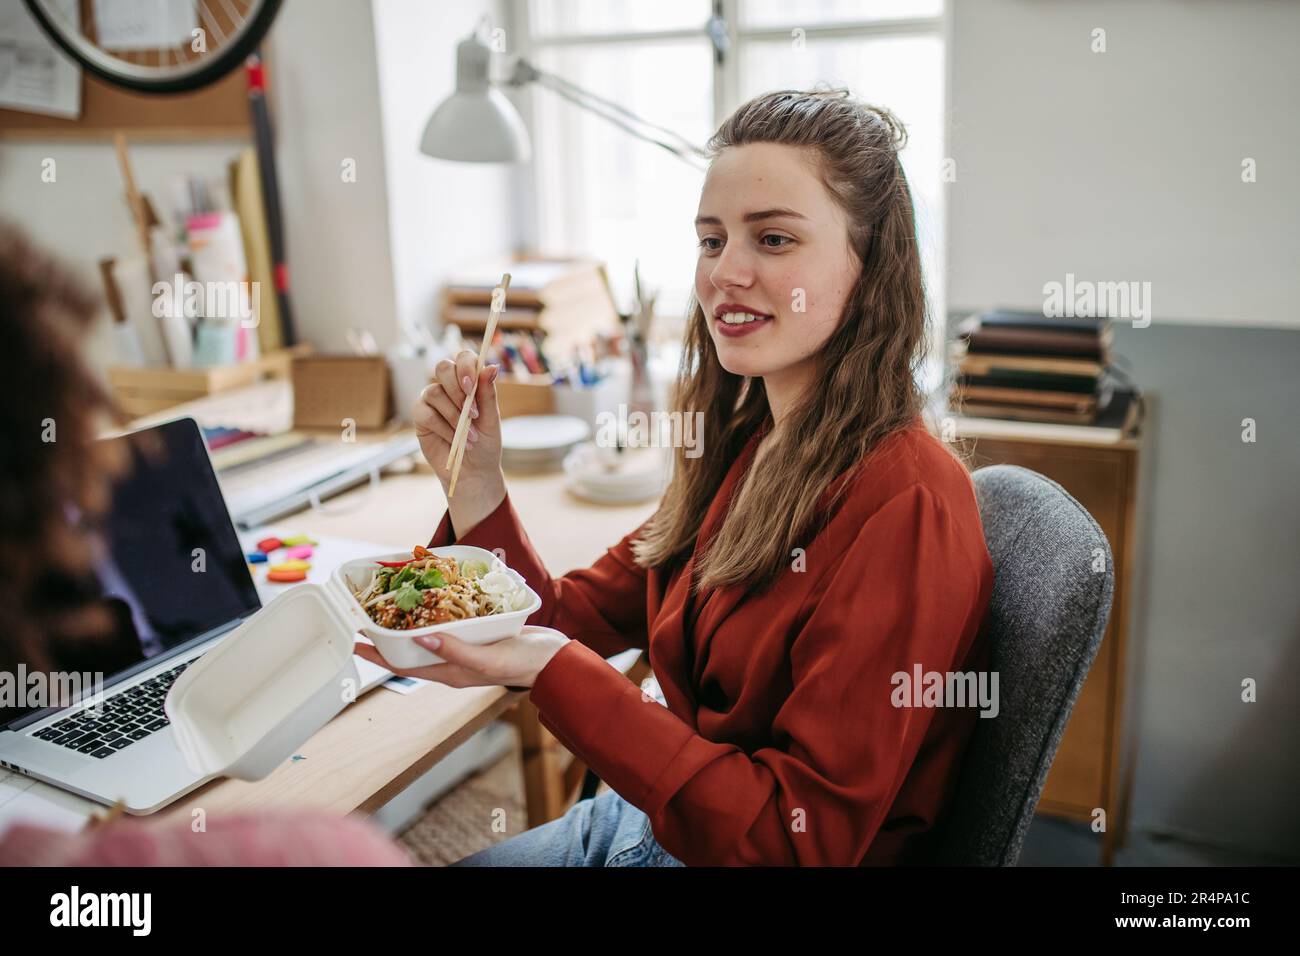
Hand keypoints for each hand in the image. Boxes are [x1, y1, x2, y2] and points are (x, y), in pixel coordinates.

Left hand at [353, 625, 569, 688]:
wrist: (555, 658)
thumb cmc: (524, 662)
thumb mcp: (488, 658)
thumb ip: (456, 649)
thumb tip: (420, 637)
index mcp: (450, 673)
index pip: (402, 666)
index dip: (377, 655)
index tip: (355, 640)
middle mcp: (453, 662)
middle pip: (410, 651)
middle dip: (387, 637)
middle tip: (368, 617)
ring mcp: (466, 650)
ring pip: (429, 636)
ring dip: (409, 623)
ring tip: (393, 605)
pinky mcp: (479, 637)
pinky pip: (449, 625)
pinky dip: (436, 612)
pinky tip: (434, 598)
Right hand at [414, 350, 504, 499]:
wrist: (474, 471)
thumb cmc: (485, 443)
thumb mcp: (492, 419)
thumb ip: (488, 393)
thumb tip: (492, 366)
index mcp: (468, 382)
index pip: (463, 358)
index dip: (466, 366)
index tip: (472, 385)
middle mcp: (448, 387)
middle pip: (443, 367)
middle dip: (457, 388)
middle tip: (472, 413)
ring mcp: (432, 401)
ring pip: (434, 392)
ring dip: (454, 414)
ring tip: (469, 434)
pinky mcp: (420, 417)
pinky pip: (426, 413)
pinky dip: (443, 427)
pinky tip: (454, 440)